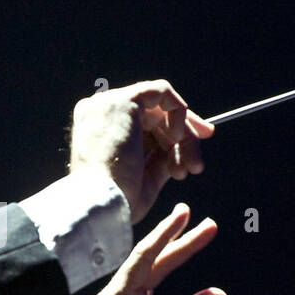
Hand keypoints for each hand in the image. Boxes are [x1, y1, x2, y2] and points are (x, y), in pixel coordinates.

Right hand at [68, 79, 214, 223]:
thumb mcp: (145, 181)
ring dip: (183, 135)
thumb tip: (180, 149)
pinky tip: (176, 138)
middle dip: (184, 137)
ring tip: (188, 165)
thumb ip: (160, 161)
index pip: (140, 124)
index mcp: (97, 131)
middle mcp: (99, 113)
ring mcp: (108, 103)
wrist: (103, 203)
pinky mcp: (122, 100)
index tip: (194, 152)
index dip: (170, 133)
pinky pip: (161, 92)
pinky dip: (178, 112)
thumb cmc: (118, 201)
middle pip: (153, 114)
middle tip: (197, 164)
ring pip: (160, 107)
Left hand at [93, 204, 226, 294]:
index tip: (184, 216)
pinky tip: (182, 256)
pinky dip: (167, 270)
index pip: (144, 258)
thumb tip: (219, 293)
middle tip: (202, 219)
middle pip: (150, 260)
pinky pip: (149, 283)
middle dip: (177, 239)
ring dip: (175, 252)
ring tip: (199, 231)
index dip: (167, 235)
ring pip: (151, 270)